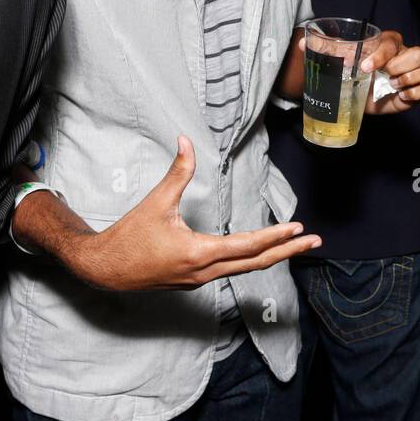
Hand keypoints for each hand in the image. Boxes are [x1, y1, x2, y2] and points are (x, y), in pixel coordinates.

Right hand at [68, 136, 321, 290]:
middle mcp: (204, 272)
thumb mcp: (155, 203)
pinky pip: (231, 271)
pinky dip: (252, 260)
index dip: (275, 236)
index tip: (299, 229)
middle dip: (288, 251)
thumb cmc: (129, 236)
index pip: (247, 246)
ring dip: (273, 256)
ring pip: (245, 269)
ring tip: (296, 245)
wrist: (103, 270)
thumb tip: (186, 140)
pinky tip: (262, 251)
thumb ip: (177, 172)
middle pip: (256, 263)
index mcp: (198, 253)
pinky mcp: (194, 281)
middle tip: (316, 241)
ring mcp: (200, 280)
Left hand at [296, 29, 419, 116]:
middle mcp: (404, 55)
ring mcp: (414, 73)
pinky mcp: (418, 90)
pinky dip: (417, 93)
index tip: (364, 68)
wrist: (360, 92)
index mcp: (388, 43)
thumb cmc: (353, 70)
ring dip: (411, 79)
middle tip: (384, 78)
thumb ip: (325, 49)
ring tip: (394, 87)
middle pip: (418, 54)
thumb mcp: (339, 59)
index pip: (391, 43)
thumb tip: (303, 44)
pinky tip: (401, 96)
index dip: (381, 55)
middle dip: (400, 67)